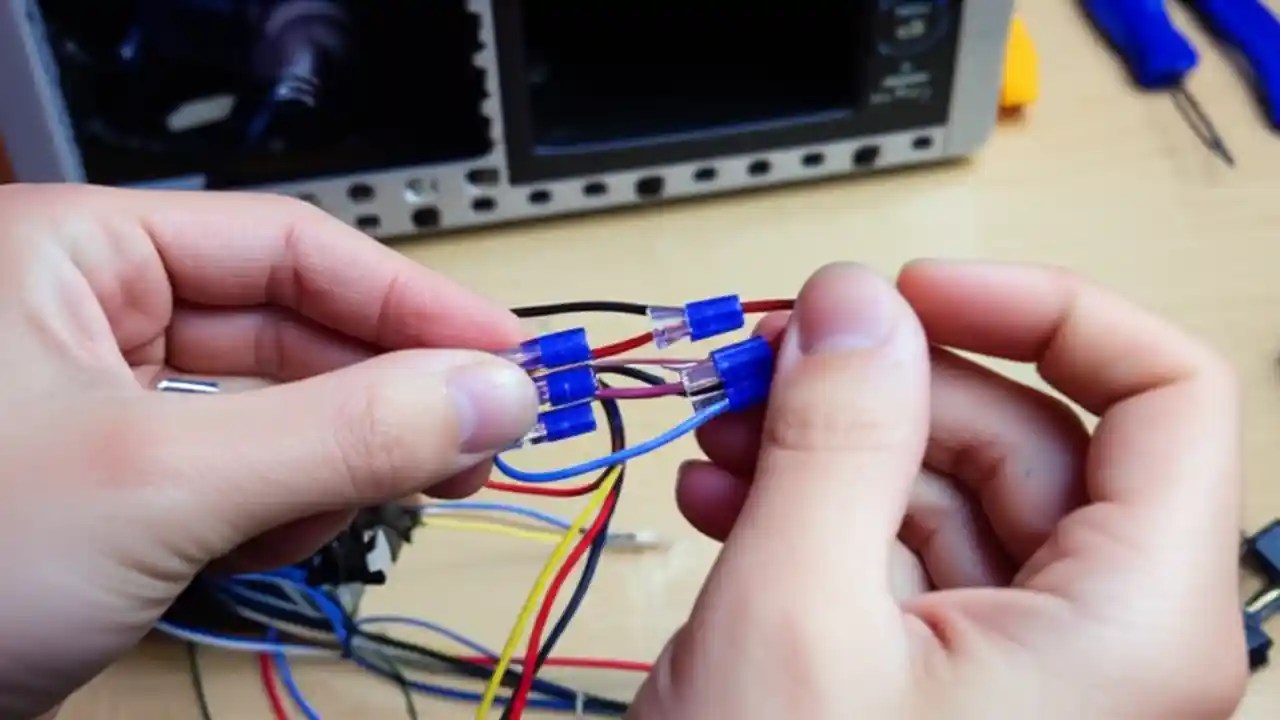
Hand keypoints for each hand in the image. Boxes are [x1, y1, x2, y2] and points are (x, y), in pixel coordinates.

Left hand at [0, 184, 537, 717]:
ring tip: (330, 515)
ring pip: (274, 414)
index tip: (507, 353)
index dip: (413, 301)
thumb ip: (345, 432)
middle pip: (294, 333)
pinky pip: (240, 476)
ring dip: (325, 468)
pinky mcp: (116, 485)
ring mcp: (102, 406)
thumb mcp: (165, 481)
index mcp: (78, 254)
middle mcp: (90, 316)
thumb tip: (492, 393)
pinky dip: (275, 514)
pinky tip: (263, 547)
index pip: (293, 248)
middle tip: (475, 440)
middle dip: (379, 398)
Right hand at [632, 261, 1246, 718]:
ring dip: (830, 445)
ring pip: (946, 493)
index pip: (1163, 392)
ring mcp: (1021, 672)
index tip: (918, 291)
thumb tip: (857, 306)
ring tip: (725, 438)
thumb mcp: (801, 611)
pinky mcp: (944, 688)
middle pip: (1024, 435)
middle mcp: (1101, 646)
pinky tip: (731, 501)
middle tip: (773, 357)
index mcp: (1133, 626)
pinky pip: (899, 557)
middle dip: (884, 382)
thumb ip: (837, 433)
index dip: (1041, 310)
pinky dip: (816, 511)